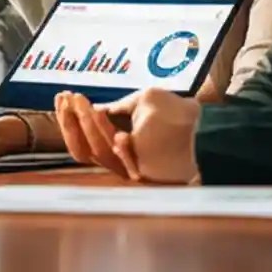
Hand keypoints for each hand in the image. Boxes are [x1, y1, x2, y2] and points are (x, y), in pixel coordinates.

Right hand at [56, 88, 199, 183]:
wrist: (208, 134)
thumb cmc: (180, 116)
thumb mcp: (145, 101)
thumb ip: (120, 109)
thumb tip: (97, 109)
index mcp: (120, 144)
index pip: (85, 138)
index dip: (70, 119)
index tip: (63, 97)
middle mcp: (121, 160)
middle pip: (83, 148)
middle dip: (70, 122)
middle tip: (64, 99)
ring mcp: (131, 168)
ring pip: (98, 151)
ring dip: (87, 125)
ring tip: (83, 103)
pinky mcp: (142, 174)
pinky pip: (118, 158)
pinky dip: (112, 141)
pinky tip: (105, 121)